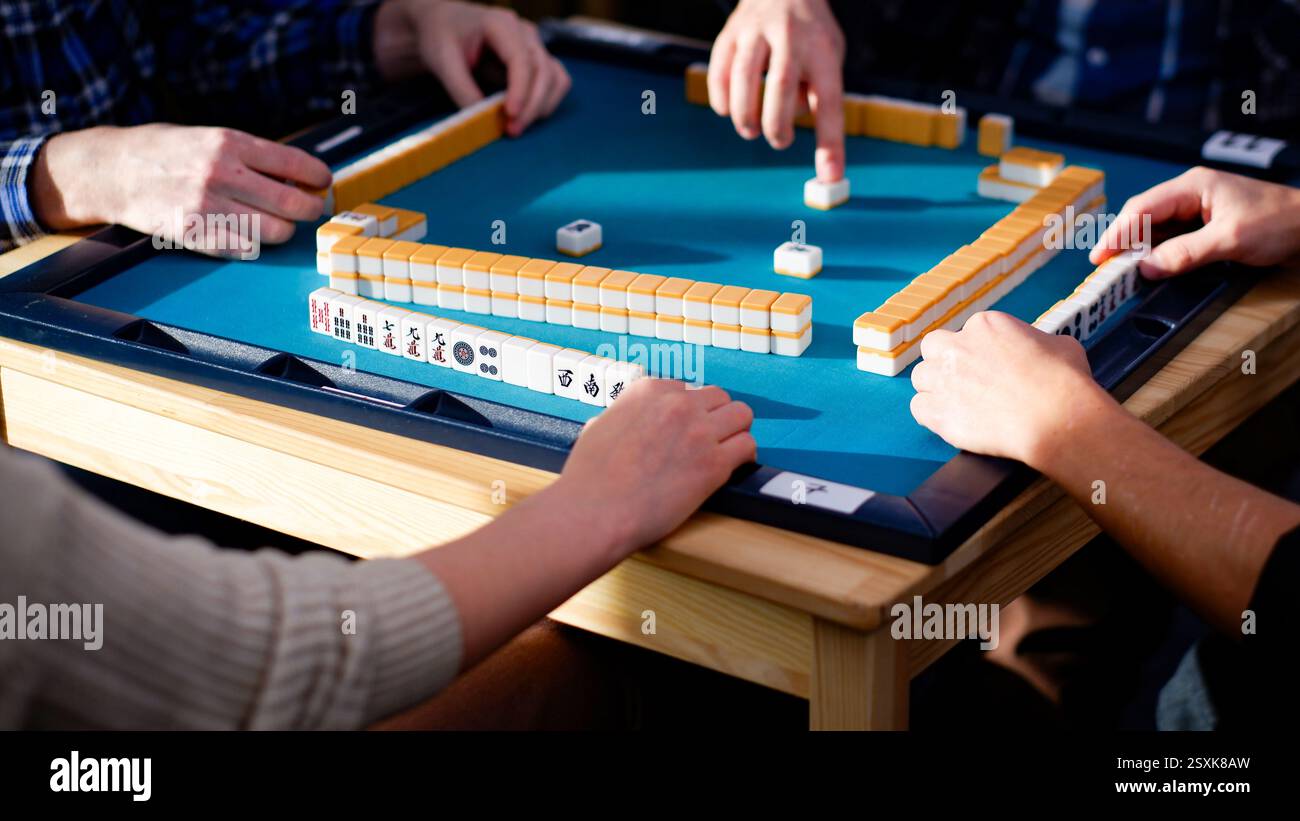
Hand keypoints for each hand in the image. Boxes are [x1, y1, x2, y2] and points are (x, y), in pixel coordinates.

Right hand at [31, 124, 329, 255]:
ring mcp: (210, 207)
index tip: (322, 183)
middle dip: (310, 209)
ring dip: (284, 230)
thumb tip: (301, 176)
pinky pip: (248, 249)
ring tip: (276, 221)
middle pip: (294, 204)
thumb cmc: (169, 152)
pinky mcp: (197, 235)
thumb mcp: (212, 138)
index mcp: (230, 144)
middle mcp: (223, 174)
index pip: (297, 164)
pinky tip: (248, 232)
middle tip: (309, 208)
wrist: (114, 171)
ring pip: (277, 232)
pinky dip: (255, 243)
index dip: (319, 178)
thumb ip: (253, 156)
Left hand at [374, 0, 570, 137]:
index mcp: (500, 24)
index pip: (522, 59)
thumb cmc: (441, 36)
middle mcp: (524, 33)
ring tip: (518, 126)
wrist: (444, 25)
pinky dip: (546, 102)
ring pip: (556, 78)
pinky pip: (556, 82)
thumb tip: (481, 121)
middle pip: (544, 71)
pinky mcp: (537, 61)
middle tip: (512, 131)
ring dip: (542, 106)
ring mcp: (534, 46)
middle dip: (532, 105)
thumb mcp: (442, 60)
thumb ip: (461, 89)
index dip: (520, 90)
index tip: (510, 116)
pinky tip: (526, 115)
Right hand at [553, 379, 755, 559]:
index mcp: (648, 390)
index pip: (687, 389)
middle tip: (709, 441)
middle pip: (719, 398)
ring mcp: (698, 431)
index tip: (685, 430)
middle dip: (716, 418)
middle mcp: (677, 403)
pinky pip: (747, 447)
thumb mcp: (598, 426)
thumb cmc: (589, 478)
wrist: (594, 512)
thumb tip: (629, 422)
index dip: (688, 412)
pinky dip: (744, 457)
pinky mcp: (713, 463)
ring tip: (726, 451)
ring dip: (735, 432)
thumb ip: (623, 416)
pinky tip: (732, 468)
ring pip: (742, 415)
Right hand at [708, 0, 845, 181]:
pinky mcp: (730, 33)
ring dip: (743, 114)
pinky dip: (720, 98)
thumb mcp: (829, 57)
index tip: (830, 177)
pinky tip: (727, 110)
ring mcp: (757, 32)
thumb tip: (797, 129)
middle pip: (780, 85)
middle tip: (778, 141)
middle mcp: (790, 37)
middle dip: (776, 125)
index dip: (829, 143)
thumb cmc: (810, 34)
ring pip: (743, 76)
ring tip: (749, 131)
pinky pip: (719, 70)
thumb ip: (817, 93)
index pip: (829, 102)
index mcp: (822, 50)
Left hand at [909, 312, 1116, 467]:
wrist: (1055, 420)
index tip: (987, 369)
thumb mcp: (1061, 345)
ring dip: (935, 389)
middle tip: (963, 381)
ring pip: (921, 378)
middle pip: (933, 348)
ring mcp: (943, 378)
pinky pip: (917, 408)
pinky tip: (949, 420)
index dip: (975, 353)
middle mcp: (958, 347)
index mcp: (985, 325)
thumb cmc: (1064, 383)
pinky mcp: (937, 411)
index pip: (966, 334)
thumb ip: (1037, 342)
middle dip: (943, 362)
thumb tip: (1038, 348)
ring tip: (957, 404)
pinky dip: (930, 415)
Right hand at [1091, 167, 1299, 278]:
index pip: (1142, 207)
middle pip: (1143, 216)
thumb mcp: (1229, 239)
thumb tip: (1147, 267)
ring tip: (1121, 271)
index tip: (1100, 257)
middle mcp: (1191, 194)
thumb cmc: (1280, 221)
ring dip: (1138, 249)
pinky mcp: (1204, 225)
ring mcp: (1198, 209)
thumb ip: (1185, 253)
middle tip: (1104, 268)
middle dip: (1122, 241)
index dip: (1117, 233)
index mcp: (1194, 185)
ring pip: (1155, 229)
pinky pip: (1171, 238)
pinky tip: (1150, 267)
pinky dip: (1157, 253)